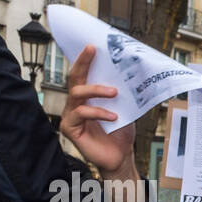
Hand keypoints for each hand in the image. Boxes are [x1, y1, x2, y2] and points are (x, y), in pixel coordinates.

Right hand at [60, 45, 135, 179]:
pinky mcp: (70, 128)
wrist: (121, 157)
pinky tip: (113, 117)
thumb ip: (122, 93)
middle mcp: (75, 103)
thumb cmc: (120, 132)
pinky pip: (81, 114)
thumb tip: (132, 71)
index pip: (83, 73)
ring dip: (96, 90)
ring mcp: (70, 115)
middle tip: (93, 51)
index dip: (85, 59)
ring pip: (77, 94)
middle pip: (75, 78)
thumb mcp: (124, 108)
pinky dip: (98, 113)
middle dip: (83, 62)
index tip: (92, 45)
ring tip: (114, 93)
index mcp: (87, 96)